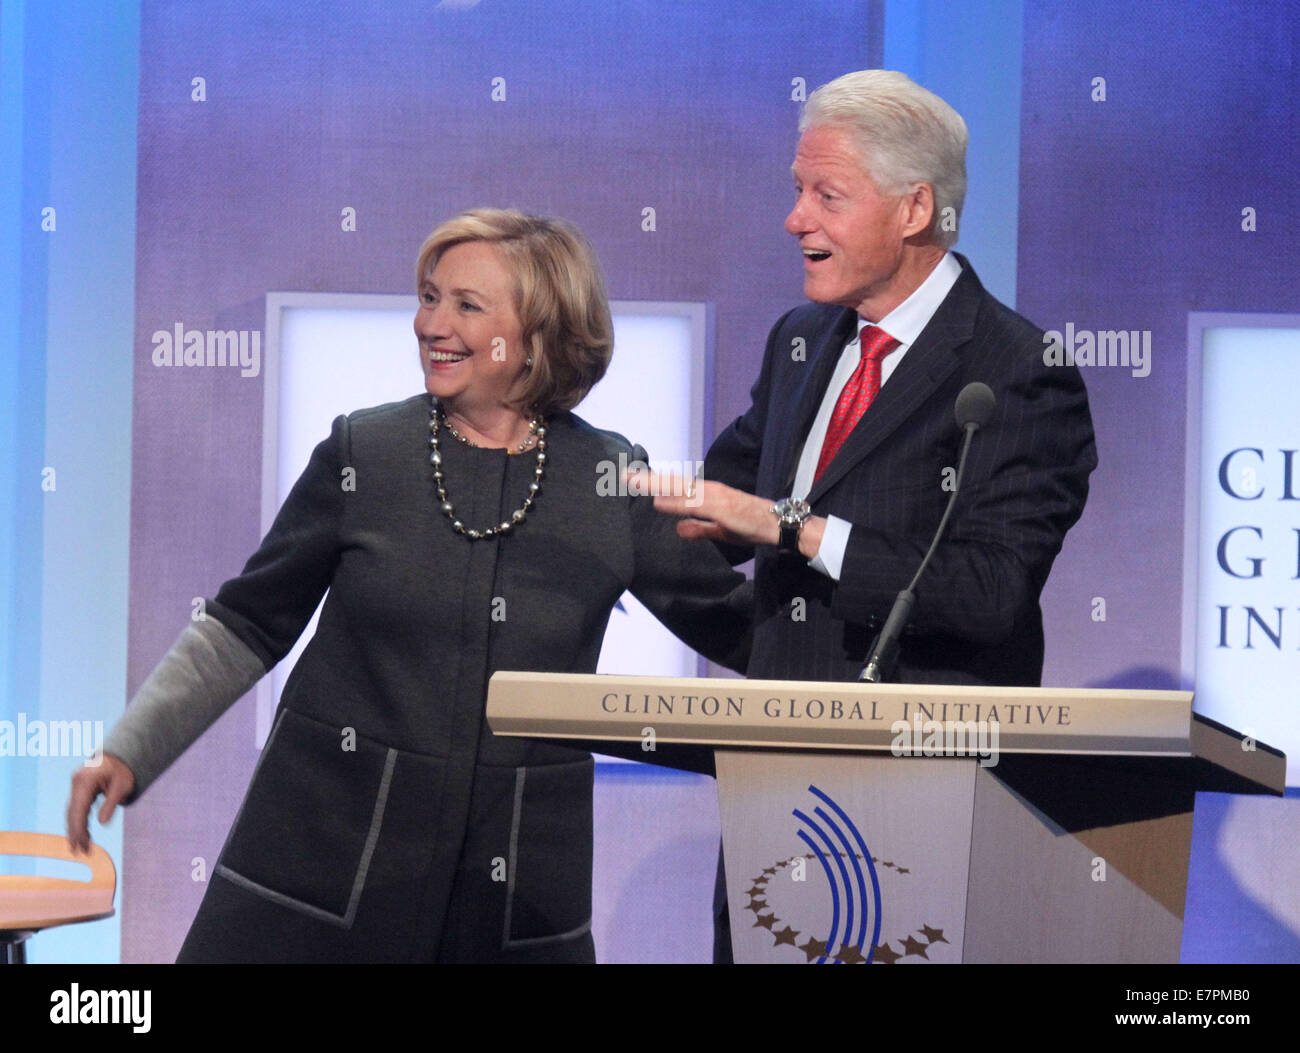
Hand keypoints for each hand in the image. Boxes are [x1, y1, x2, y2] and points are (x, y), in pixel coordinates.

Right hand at [66, 752, 135, 853]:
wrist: (120, 756)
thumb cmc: (123, 770)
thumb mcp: (122, 786)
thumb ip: (111, 803)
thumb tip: (102, 823)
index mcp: (85, 781)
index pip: (78, 809)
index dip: (78, 829)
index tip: (82, 845)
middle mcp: (76, 783)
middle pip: (72, 812)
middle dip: (75, 833)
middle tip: (79, 852)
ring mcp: (76, 786)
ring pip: (72, 811)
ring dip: (76, 829)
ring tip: (81, 848)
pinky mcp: (79, 789)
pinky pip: (76, 808)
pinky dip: (79, 821)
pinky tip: (84, 834)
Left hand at [630, 469, 825, 556]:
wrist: (779, 526)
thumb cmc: (751, 526)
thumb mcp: (720, 531)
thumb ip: (698, 528)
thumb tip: (678, 529)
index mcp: (706, 495)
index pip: (676, 487)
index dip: (654, 484)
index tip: (632, 481)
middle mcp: (708, 491)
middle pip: (673, 483)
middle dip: (648, 480)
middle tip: (622, 475)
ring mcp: (715, 497)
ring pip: (680, 488)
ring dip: (657, 484)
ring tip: (634, 481)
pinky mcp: (722, 507)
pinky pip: (694, 504)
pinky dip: (676, 501)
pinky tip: (659, 501)